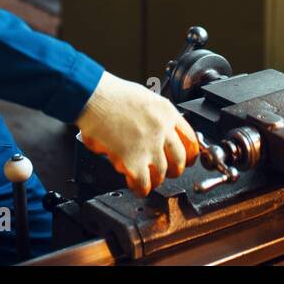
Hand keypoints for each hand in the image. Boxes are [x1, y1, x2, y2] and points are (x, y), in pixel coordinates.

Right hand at [74, 72, 199, 196]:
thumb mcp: (145, 98)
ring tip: (148, 179)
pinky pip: (144, 183)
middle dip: (175, 169)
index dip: (190, 153)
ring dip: (155, 179)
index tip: (188, 159)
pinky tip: (137, 187)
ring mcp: (149, 146)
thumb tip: (159, 130)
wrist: (93, 98)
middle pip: (180, 159)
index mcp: (166, 112)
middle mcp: (162, 130)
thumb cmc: (111, 95)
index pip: (190, 138)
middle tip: (169, 172)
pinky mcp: (133, 161)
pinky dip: (141, 188)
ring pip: (163, 173)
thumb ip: (156, 116)